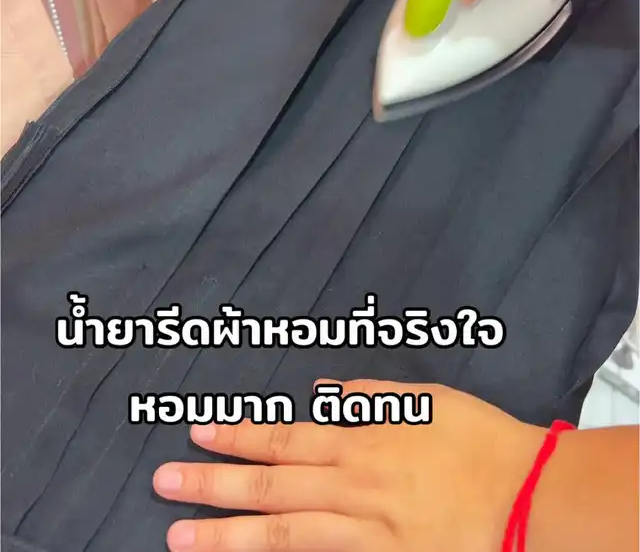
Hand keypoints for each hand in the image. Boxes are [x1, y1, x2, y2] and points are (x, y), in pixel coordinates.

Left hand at [154, 379, 544, 551]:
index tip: (198, 433)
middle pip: (270, 487)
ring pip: (284, 535)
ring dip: (228, 536)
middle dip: (213, 484)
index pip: (284, 438)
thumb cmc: (479, 442)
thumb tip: (320, 396)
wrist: (530, 500)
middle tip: (164, 484)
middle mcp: (354, 487)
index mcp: (363, 441)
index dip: (238, 436)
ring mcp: (367, 534)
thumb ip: (368, 398)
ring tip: (180, 538)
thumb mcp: (426, 400)